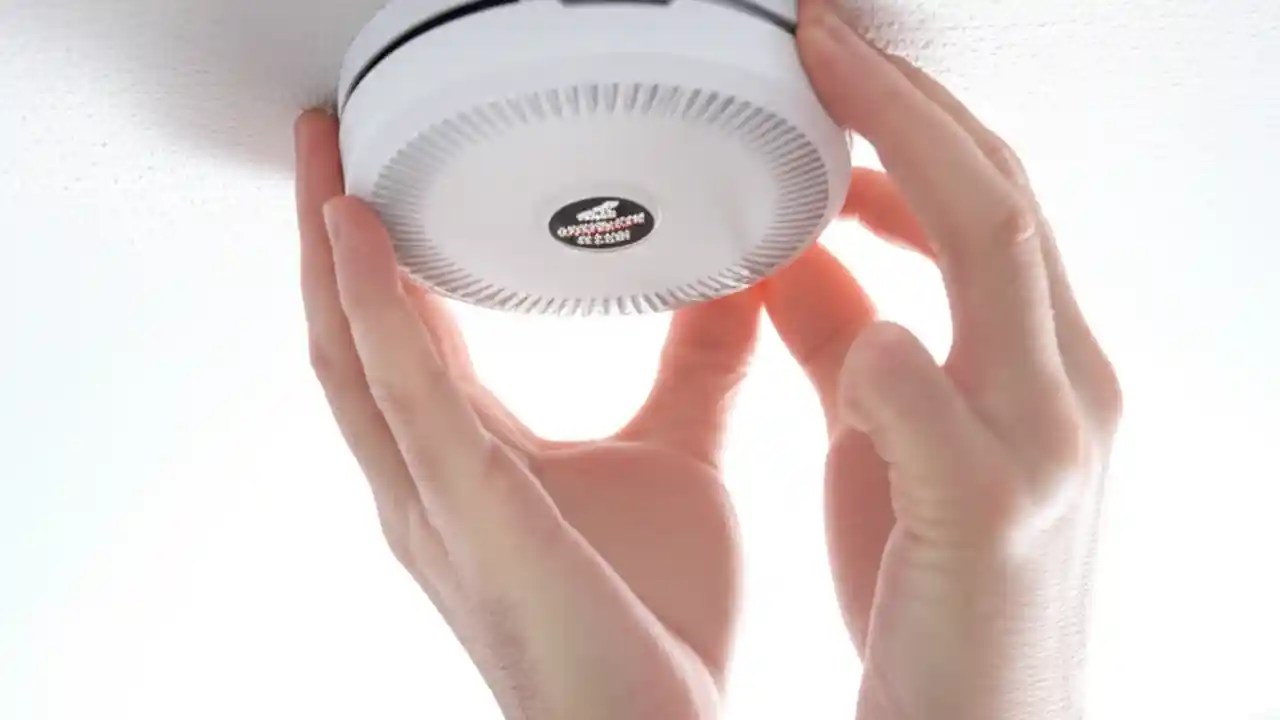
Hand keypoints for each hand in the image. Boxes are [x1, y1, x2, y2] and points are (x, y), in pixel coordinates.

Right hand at [295, 112, 759, 719]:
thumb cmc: (652, 621)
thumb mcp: (680, 459)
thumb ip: (694, 374)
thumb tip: (734, 289)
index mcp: (469, 466)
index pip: (401, 343)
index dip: (378, 260)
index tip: (376, 176)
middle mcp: (430, 485)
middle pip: (350, 340)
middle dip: (328, 238)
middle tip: (326, 140)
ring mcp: (439, 506)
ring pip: (355, 361)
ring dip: (333, 257)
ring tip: (329, 163)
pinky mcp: (476, 519)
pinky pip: (412, 403)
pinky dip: (381, 315)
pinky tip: (365, 243)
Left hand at [765, 2, 1124, 717]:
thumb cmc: (936, 588)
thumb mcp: (885, 441)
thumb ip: (848, 339)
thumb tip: (792, 252)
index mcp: (1039, 366)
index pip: (993, 204)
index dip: (917, 119)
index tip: (833, 63)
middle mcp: (1065, 388)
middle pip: (1002, 200)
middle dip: (911, 103)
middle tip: (821, 34)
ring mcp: (1042, 448)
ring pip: (999, 260)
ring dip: (908, 165)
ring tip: (825, 97)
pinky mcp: (992, 520)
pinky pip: (940, 409)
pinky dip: (887, 348)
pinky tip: (831, 304)